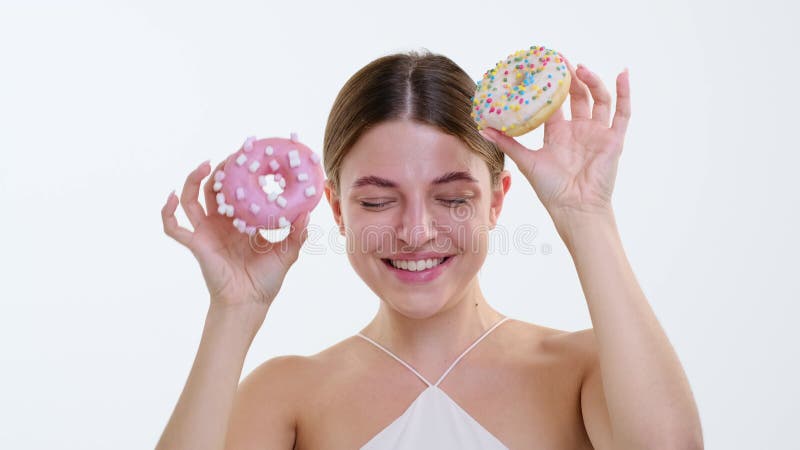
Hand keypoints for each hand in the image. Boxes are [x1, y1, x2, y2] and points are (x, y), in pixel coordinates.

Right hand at [161, 159, 310, 312]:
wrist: (249, 303)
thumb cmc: (266, 280)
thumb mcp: (287, 251)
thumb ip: (297, 231)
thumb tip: (308, 210)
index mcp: (241, 223)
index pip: (237, 192)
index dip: (239, 175)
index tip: (248, 156)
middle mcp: (221, 224)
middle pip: (213, 190)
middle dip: (219, 171)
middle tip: (230, 157)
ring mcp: (206, 232)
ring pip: (191, 200)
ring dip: (193, 181)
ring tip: (205, 166)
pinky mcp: (196, 244)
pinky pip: (174, 227)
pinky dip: (167, 212)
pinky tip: (171, 196)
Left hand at [480, 59, 630, 221]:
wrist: (574, 208)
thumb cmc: (551, 189)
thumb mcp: (526, 161)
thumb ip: (507, 142)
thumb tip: (482, 128)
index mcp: (559, 133)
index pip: (556, 102)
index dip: (551, 85)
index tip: (543, 65)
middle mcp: (579, 130)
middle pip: (577, 96)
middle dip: (570, 77)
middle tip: (560, 60)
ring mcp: (597, 133)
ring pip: (599, 99)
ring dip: (592, 81)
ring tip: (581, 68)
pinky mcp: (613, 140)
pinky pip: (623, 113)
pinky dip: (624, 93)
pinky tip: (622, 74)